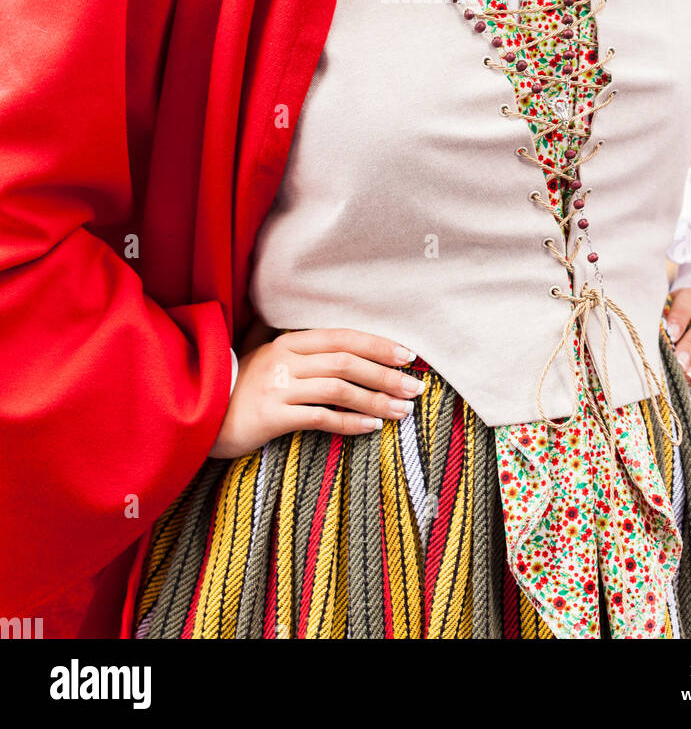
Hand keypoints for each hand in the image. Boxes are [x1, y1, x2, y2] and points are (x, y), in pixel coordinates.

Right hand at [210, 327, 424, 458]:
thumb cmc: (237, 388)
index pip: (342, 337)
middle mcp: (285, 360)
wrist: (200, 416)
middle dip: (386, 374)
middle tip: (416, 388)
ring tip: (402, 411)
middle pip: (346, 361)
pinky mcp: (271, 417)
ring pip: (338, 389)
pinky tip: (372, 427)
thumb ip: (292, 345)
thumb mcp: (264, 357)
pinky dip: (350, 422)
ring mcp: (278, 388)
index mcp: (288, 343)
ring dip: (376, 399)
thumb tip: (328, 339)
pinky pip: (320, 418)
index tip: (408, 355)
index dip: (377, 344)